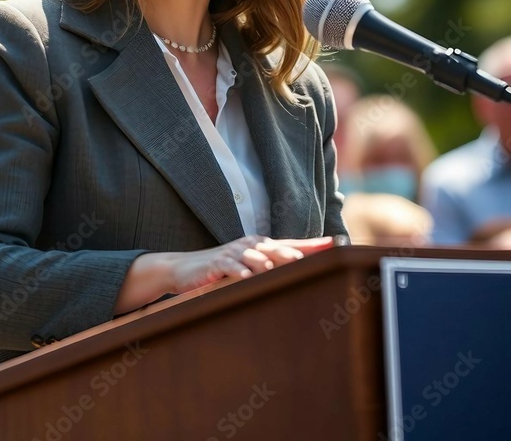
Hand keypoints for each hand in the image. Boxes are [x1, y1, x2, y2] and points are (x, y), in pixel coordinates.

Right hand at [170, 235, 333, 293]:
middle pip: (276, 248)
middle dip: (293, 252)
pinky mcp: (217, 263)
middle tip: (309, 259)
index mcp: (261, 246)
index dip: (313, 245)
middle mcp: (250, 246)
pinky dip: (239, 271)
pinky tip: (247, 277)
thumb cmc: (222, 269)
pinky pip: (230, 266)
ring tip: (283, 266)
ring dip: (268, 262)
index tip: (336, 244)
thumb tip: (301, 275)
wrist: (185, 269)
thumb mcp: (248, 268)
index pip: (291, 244)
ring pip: (254, 256)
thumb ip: (270, 270)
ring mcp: (233, 253)